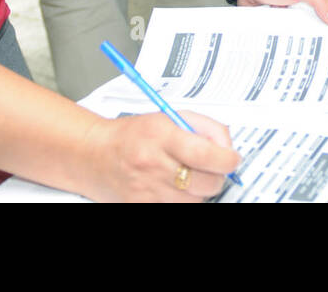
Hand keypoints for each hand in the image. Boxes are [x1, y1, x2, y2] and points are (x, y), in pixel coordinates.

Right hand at [84, 111, 239, 202]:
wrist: (95, 155)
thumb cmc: (135, 134)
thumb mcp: (170, 117)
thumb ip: (205, 128)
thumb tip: (228, 148)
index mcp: (161, 136)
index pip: (205, 154)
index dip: (227, 159)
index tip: (232, 159)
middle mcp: (152, 164)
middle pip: (205, 183)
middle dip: (216, 177)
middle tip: (212, 169)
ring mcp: (145, 190)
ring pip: (195, 201)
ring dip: (199, 191)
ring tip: (188, 177)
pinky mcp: (140, 207)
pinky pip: (177, 209)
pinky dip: (183, 201)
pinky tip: (174, 189)